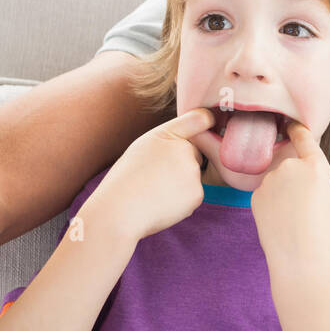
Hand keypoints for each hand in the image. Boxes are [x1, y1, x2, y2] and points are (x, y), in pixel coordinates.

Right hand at [82, 107, 214, 241]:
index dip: (207, 121)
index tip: (210, 122)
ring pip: (193, 177)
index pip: (200, 119)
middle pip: (194, 155)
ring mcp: (193, 173)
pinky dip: (181, 201)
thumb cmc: (127, 179)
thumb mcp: (143, 146)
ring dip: (180, 184)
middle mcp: (186, 150)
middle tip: (154, 176)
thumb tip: (199, 130)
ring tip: (154, 190)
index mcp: (169, 134)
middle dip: (181, 164)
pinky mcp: (197, 194)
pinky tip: (161, 202)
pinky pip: (192, 196)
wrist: (119, 211)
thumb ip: (170, 138)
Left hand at [250, 121, 329, 272]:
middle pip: (292, 164)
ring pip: (277, 180)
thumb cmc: (328, 232)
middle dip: (297, 178)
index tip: (292, 125)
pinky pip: (264, 194)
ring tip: (294, 215)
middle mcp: (290, 167)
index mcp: (314, 165)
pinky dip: (270, 203)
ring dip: (282, 191)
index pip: (303, 137)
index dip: (297, 129)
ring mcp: (270, 181)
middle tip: (306, 204)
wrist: (301, 259)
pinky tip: (280, 220)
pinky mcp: (256, 196)